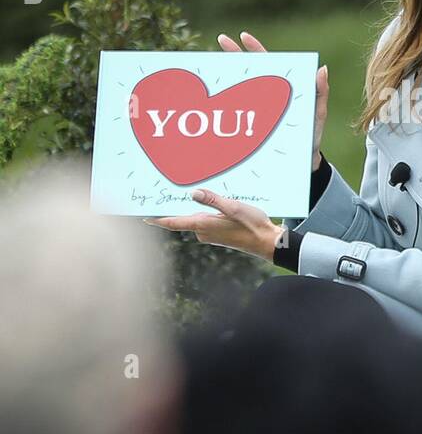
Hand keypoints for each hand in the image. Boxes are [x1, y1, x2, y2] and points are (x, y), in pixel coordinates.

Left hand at [143, 188, 281, 260]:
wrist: (267, 242)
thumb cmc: (251, 225)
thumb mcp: (233, 207)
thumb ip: (213, 200)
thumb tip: (193, 193)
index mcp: (204, 224)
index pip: (174, 222)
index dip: (158, 219)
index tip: (143, 217)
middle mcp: (204, 231)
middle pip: (184, 218)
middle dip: (177, 207)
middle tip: (168, 191)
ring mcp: (211, 234)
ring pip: (196, 219)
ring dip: (194, 209)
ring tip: (194, 192)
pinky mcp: (218, 235)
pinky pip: (206, 221)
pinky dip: (205, 213)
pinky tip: (213, 205)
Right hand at [217, 29, 328, 170]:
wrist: (302, 165)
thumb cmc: (311, 137)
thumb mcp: (317, 114)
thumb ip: (320, 93)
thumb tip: (322, 69)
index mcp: (280, 89)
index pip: (268, 64)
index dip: (256, 49)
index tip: (243, 37)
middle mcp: (265, 96)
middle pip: (248, 71)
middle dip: (234, 54)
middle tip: (222, 39)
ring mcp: (255, 110)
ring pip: (236, 89)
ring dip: (223, 78)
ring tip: (209, 69)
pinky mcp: (247, 126)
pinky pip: (232, 114)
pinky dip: (220, 106)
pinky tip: (207, 102)